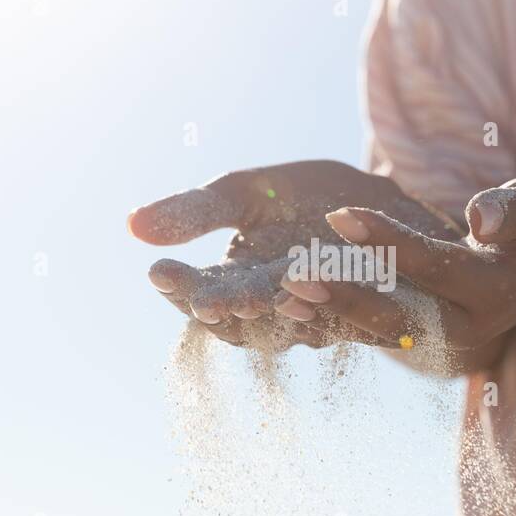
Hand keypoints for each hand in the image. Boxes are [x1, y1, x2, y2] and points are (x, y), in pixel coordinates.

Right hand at [128, 160, 463, 349]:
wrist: (384, 200)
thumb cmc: (304, 200)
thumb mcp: (243, 193)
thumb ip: (196, 211)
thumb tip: (131, 225)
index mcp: (242, 287)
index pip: (202, 297)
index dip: (182, 290)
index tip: (158, 273)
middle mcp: (282, 312)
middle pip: (247, 321)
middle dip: (229, 308)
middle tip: (206, 300)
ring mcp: (330, 314)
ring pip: (302, 322)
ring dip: (282, 309)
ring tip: (258, 293)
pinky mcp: (378, 307)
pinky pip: (359, 310)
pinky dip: (341, 298)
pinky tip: (321, 281)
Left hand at [274, 176, 515, 349]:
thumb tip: (478, 219)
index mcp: (494, 291)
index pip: (434, 265)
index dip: (388, 242)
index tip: (341, 215)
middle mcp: (462, 325)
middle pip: (398, 314)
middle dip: (345, 295)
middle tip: (295, 275)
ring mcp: (436, 335)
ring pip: (375, 328)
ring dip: (327, 312)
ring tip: (281, 292)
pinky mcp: (414, 333)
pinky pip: (368, 330)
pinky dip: (330, 318)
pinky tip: (287, 303)